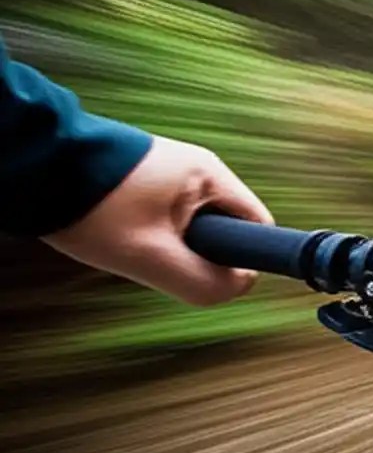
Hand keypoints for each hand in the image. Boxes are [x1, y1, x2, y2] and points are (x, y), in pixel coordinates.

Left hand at [42, 136, 273, 305]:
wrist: (33, 165)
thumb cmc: (94, 209)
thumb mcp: (153, 258)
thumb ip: (204, 282)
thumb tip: (240, 287)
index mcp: (211, 174)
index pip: (258, 225)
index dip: (243, 259)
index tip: (209, 275)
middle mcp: (198, 165)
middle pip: (225, 227)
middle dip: (198, 252)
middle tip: (157, 260)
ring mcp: (172, 167)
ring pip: (194, 224)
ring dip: (171, 243)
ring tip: (131, 244)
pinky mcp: (148, 173)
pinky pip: (170, 214)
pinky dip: (151, 231)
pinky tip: (119, 233)